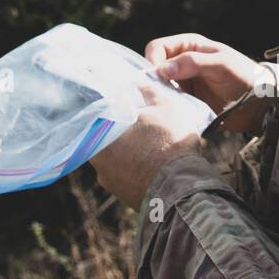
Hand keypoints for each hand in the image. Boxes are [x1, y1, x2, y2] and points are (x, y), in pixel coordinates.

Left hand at [91, 80, 202, 210]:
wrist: (181, 187)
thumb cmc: (170, 142)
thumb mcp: (164, 107)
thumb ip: (148, 92)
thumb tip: (138, 81)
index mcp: (100, 134)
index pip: (99, 118)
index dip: (113, 112)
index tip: (125, 109)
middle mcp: (97, 161)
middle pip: (105, 141)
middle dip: (121, 134)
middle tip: (141, 128)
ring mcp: (109, 182)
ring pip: (115, 162)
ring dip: (129, 155)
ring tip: (151, 149)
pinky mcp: (123, 197)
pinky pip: (127, 179)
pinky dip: (137, 172)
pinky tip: (154, 167)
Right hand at [144, 32, 269, 133]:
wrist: (259, 104)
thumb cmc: (244, 76)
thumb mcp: (221, 64)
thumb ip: (193, 63)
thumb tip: (162, 69)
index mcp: (188, 46)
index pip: (157, 48)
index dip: (154, 61)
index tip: (160, 78)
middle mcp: (181, 63)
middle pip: (153, 69)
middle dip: (155, 81)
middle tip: (165, 95)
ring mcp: (183, 84)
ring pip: (158, 88)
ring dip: (161, 96)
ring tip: (173, 105)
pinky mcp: (185, 102)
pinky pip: (168, 104)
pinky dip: (168, 108)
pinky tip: (176, 113)